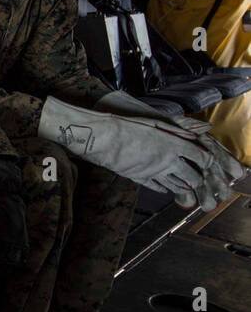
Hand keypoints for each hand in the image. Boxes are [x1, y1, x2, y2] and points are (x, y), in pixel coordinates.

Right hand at [41, 96, 220, 209]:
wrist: (103, 138)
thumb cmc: (127, 125)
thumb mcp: (155, 123)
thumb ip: (177, 131)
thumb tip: (194, 135)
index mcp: (173, 144)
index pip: (199, 156)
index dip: (207, 160)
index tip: (208, 161)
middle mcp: (167, 161)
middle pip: (191, 175)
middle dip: (197, 178)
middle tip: (198, 178)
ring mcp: (154, 172)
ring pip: (176, 185)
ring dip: (184, 187)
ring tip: (187, 187)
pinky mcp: (140, 178)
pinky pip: (157, 187)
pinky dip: (164, 189)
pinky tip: (166, 188)